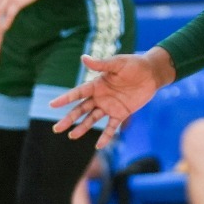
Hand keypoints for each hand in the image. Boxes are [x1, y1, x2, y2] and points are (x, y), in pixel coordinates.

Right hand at [51, 52, 167, 137]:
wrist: (152, 73)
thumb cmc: (134, 65)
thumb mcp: (117, 63)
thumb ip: (101, 64)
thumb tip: (83, 58)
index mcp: (97, 84)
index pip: (78, 93)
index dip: (65, 99)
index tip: (52, 104)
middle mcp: (100, 97)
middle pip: (81, 109)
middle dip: (69, 119)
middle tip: (57, 129)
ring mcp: (110, 106)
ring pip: (92, 119)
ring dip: (82, 128)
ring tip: (72, 136)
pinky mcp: (121, 113)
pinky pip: (111, 127)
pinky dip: (105, 136)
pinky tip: (98, 145)